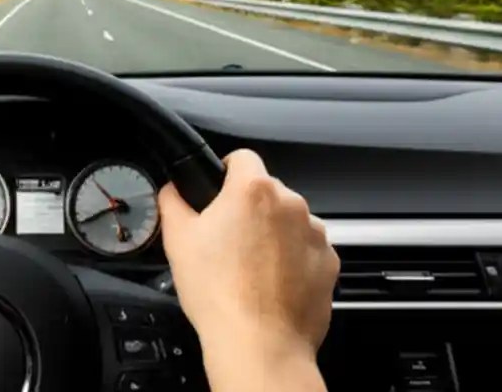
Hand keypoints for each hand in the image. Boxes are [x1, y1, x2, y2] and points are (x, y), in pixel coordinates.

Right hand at [158, 149, 338, 391]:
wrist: (258, 343)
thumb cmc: (220, 294)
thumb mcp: (177, 240)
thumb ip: (173, 201)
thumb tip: (172, 190)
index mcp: (253, 190)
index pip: (242, 158)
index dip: (225, 174)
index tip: (217, 193)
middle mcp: (291, 204)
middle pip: (266, 193)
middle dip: (249, 211)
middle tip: (227, 243)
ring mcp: (315, 234)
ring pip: (288, 222)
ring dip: (272, 236)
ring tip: (249, 269)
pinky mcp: (328, 262)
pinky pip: (306, 251)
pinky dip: (292, 261)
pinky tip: (270, 284)